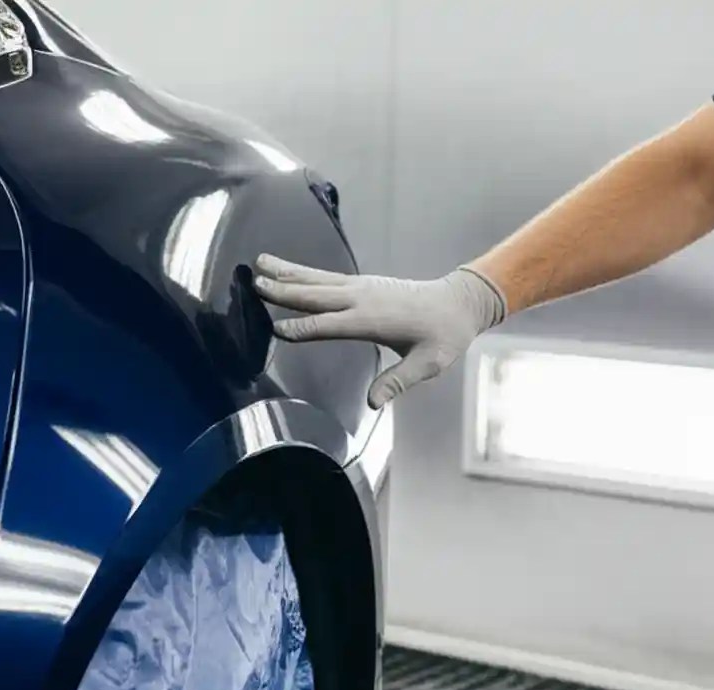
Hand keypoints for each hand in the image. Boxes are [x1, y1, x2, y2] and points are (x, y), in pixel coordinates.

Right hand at [253, 255, 506, 407]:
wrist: (459, 302)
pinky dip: (302, 272)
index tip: (275, 328)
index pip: (329, 326)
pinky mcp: (362, 282)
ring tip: (259, 263)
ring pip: (316, 280)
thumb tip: (374, 402)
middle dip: (284, 291)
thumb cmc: (444, 336)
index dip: (302, 328)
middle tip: (254, 284)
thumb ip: (399, 381)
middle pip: (314, 296)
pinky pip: (325, 276)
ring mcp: (360, 287)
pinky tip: (286, 269)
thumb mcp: (429, 364)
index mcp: (371, 320)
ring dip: (286, 273)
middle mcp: (361, 298)